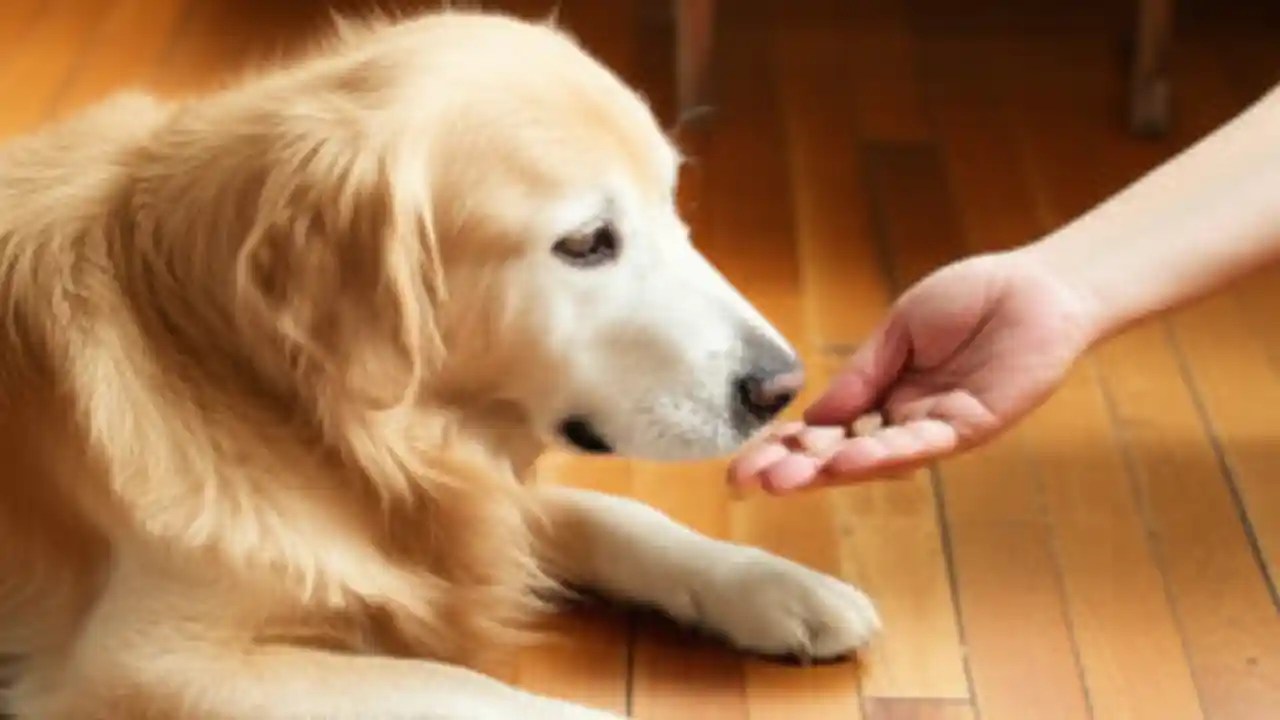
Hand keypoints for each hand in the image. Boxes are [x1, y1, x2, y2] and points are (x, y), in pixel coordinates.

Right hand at [730, 250, 1097, 492]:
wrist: (1037, 286)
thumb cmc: (972, 299)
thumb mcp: (897, 331)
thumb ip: (861, 376)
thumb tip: (813, 418)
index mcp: (881, 399)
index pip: (823, 432)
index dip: (783, 447)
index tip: (740, 465)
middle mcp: (904, 423)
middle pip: (839, 456)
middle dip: (794, 470)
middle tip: (749, 483)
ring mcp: (936, 431)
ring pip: (874, 461)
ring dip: (829, 471)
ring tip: (786, 479)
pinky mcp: (972, 429)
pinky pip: (921, 445)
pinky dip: (884, 453)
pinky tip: (848, 458)